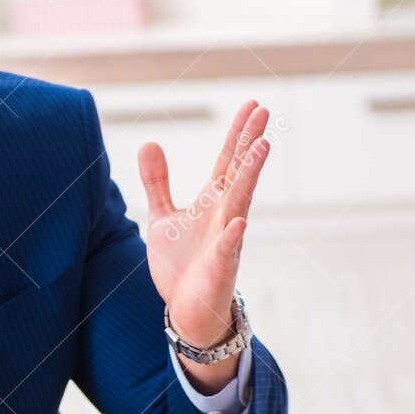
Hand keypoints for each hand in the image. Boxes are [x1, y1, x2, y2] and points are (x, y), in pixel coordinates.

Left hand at [138, 101, 270, 384]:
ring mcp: (225, 240)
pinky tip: (237, 221)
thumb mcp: (163, 216)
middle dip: (250, 144)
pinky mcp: (219, 268)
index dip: (237, 134)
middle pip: (239, 173)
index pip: (227, 161)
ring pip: (240, 203)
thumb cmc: (180, 263)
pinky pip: (227, 250)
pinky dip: (231, 237)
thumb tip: (151, 142)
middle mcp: (224, 215)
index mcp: (211, 202)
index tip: (252, 104)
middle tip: (264, 112)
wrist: (186, 309)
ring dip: (250, 176)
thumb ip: (158, 182)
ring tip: (262, 147)